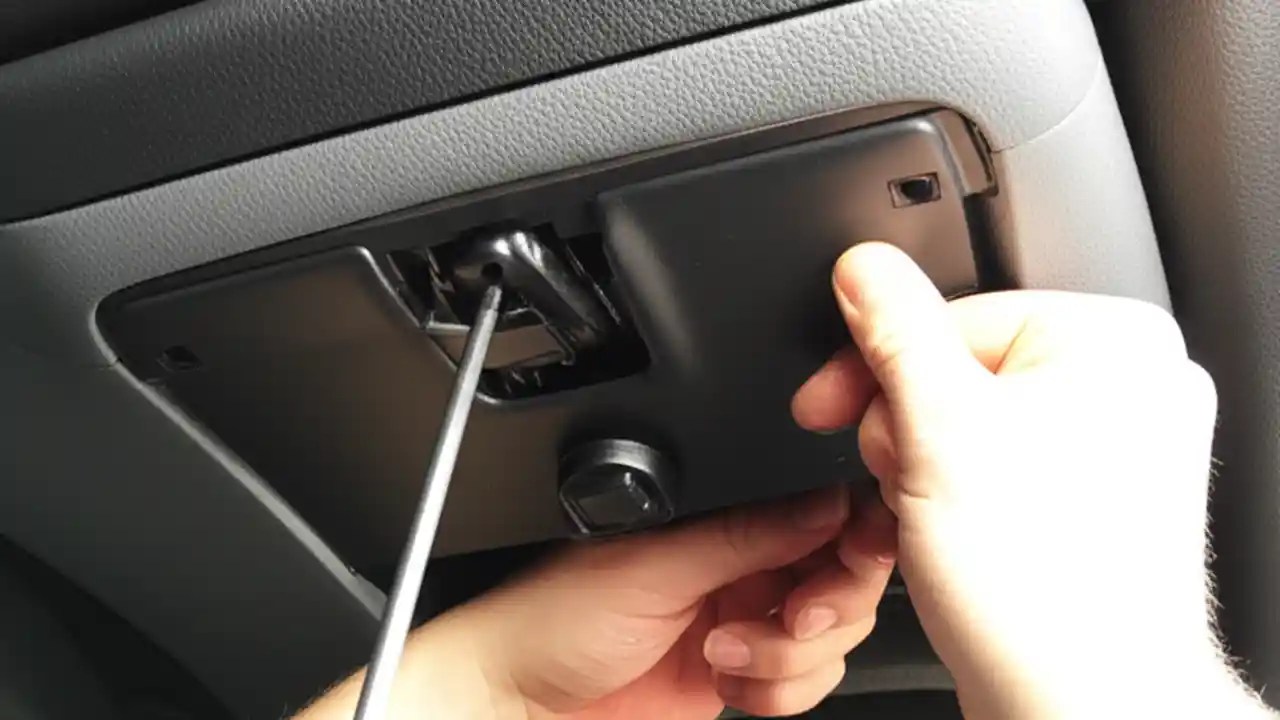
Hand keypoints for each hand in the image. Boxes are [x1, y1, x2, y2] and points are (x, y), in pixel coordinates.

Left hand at [296, 488, 895, 719]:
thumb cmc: (552, 619)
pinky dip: (778, 692)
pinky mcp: (739, 677)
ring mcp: (743, 623)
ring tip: (725, 653)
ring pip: (830, 640)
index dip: (852, 535)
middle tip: (788, 616)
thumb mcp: (656, 565)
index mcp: (720, 518)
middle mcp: (738, 565)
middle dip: (827, 606)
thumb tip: (824, 500)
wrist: (516, 701)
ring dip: (790, 659)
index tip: (856, 556)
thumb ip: (746, 534)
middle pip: (842, 578)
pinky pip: (802, 685)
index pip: (816, 513)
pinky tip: (727, 682)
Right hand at [792, 243, 1259, 716]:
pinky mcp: (1090, 504)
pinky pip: (997, 471)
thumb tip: (863, 267)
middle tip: (901, 477)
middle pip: (960, 368)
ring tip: (925, 518)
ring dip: (920, 468)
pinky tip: (945, 536)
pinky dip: (954, 498)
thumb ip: (893, 331)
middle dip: (904, 426)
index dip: (875, 365)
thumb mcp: (938, 428)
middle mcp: (1129, 389)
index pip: (953, 313)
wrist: (1080, 710)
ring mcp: (1115, 451)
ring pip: (971, 424)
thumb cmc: (1041, 589)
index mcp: (1113, 342)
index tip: (828, 404)